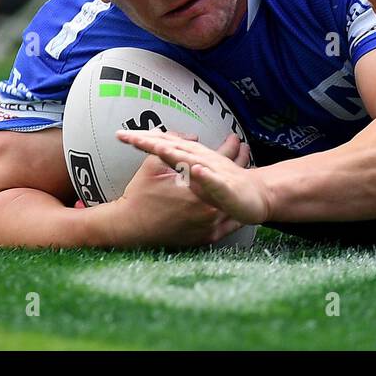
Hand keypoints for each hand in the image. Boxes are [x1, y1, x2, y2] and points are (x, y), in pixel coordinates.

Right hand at [107, 134, 252, 247]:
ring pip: (235, 203)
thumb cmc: (138, 196)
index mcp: (197, 186)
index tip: (237, 141)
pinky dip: (235, 215)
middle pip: (231, 182)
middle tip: (245, 153)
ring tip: (246, 177)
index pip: (221, 161)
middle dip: (238, 166)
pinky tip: (241, 206)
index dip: (230, 148)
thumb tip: (193, 137)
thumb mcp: (153, 165)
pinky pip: (230, 225)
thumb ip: (174, 146)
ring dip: (239, 190)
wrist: (129, 228)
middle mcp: (208, 206)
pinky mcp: (207, 237)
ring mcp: (209, 224)